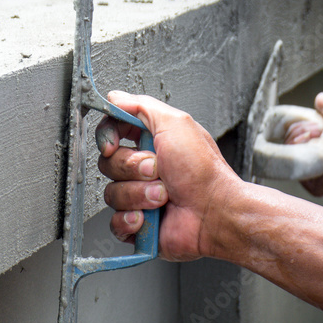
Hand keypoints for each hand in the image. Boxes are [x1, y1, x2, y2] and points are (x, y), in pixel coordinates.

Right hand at [96, 91, 239, 260]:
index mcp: (150, 141)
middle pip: (108, 163)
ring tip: (162, 196)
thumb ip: (141, 106)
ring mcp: (138, 196)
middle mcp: (142, 168)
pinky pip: (114, 222)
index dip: (107, 137)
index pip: (111, 131)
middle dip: (131, 169)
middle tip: (157, 171)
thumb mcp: (176, 123)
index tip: (113, 144)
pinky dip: (130, 220)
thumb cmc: (204, 171)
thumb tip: (115, 99)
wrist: (215, 212)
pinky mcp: (137, 223)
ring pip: (111, 193)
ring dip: (137, 195)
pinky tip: (148, 217)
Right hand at [289, 92, 322, 195]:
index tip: (310, 121)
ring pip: (288, 152)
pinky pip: (292, 168)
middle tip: (317, 130)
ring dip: (299, 139)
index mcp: (322, 139)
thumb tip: (321, 98)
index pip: (296, 132)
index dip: (299, 124)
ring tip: (317, 137)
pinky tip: (311, 149)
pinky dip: (298, 154)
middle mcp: (316, 154)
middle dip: (300, 130)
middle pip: (289, 140)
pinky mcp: (311, 182)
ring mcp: (312, 168)